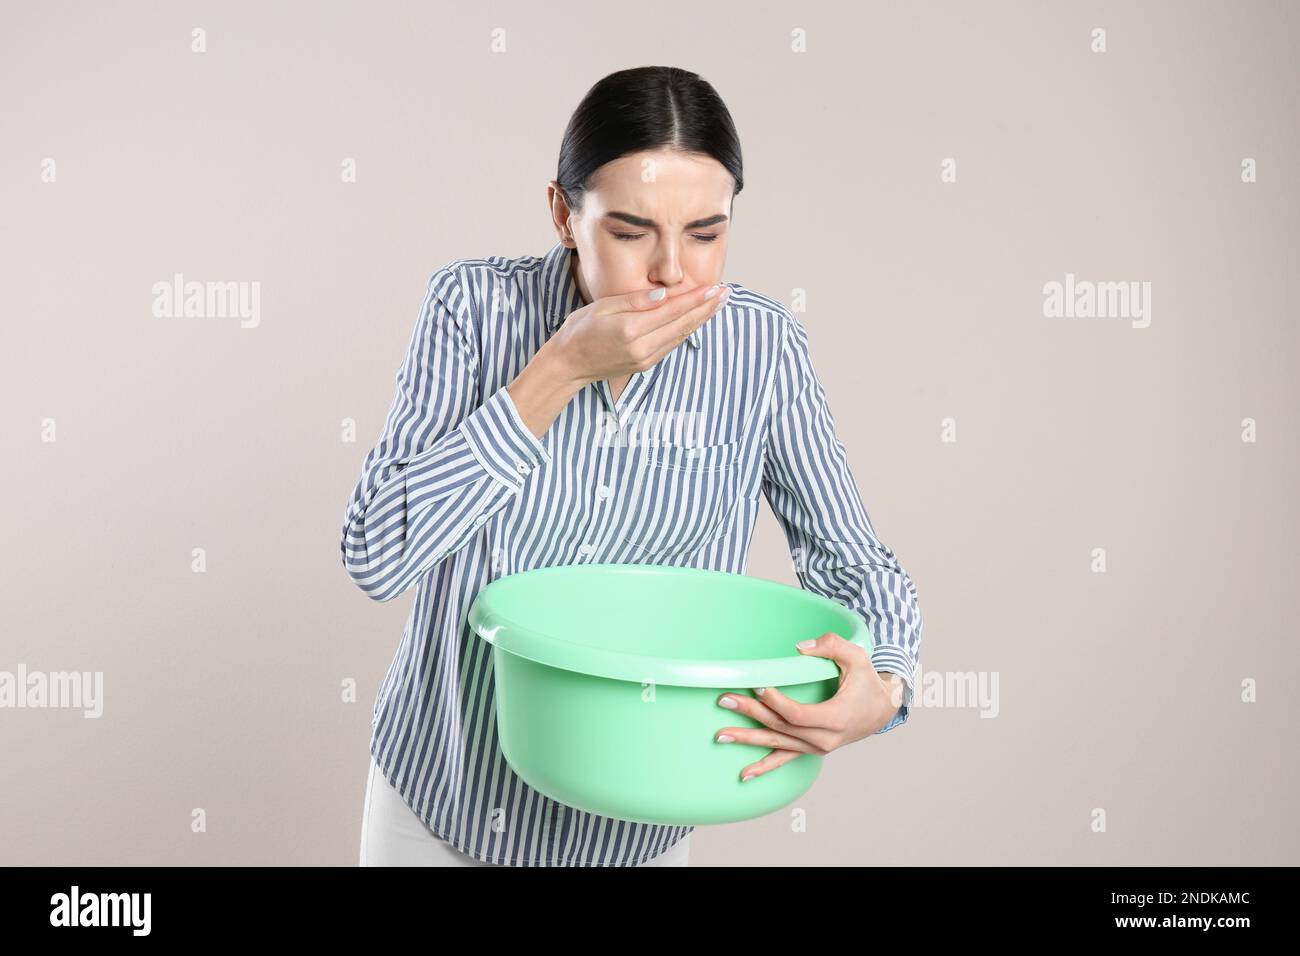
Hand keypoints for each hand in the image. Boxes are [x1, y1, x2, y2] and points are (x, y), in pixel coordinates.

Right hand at [548, 280, 730, 385]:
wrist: (568, 364)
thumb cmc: (579, 330)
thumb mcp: (602, 307)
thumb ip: (635, 301)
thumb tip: (664, 294)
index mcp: (630, 330)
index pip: (672, 311)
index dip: (696, 299)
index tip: (714, 287)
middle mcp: (642, 348)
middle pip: (683, 325)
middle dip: (706, 308)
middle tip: (726, 293)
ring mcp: (645, 359)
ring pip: (681, 336)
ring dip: (701, 320)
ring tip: (717, 304)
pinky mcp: (645, 365)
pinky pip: (672, 345)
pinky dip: (687, 331)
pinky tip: (696, 320)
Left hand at [714, 632, 905, 781]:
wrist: (881, 710)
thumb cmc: (867, 681)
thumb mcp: (857, 657)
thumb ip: (831, 646)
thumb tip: (800, 648)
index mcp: (835, 718)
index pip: (797, 714)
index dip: (775, 702)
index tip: (757, 685)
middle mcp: (824, 738)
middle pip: (781, 727)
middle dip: (750, 714)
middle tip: (725, 700)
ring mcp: (817, 747)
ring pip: (778, 744)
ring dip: (748, 739)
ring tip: (721, 736)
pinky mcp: (812, 749)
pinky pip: (785, 759)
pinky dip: (765, 767)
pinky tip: (745, 774)